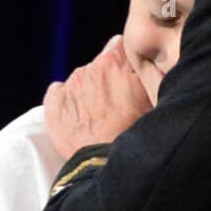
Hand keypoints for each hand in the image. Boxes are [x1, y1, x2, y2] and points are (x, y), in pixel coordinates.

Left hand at [43, 35, 152, 160]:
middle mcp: (90, 68)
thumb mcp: (155, 101)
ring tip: (101, 116)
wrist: (104, 165)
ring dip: (90, 92)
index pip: (121, 45)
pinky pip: (59, 93)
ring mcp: (69, 85)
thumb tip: (157, 65)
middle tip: (119, 103)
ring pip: (82, 81)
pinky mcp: (53, 103)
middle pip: (101, 65)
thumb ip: (154, 77)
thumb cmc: (135, 134)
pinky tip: (80, 118)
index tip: (131, 73)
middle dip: (109, 78)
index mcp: (115, 63)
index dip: (128, 59)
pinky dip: (68, 102)